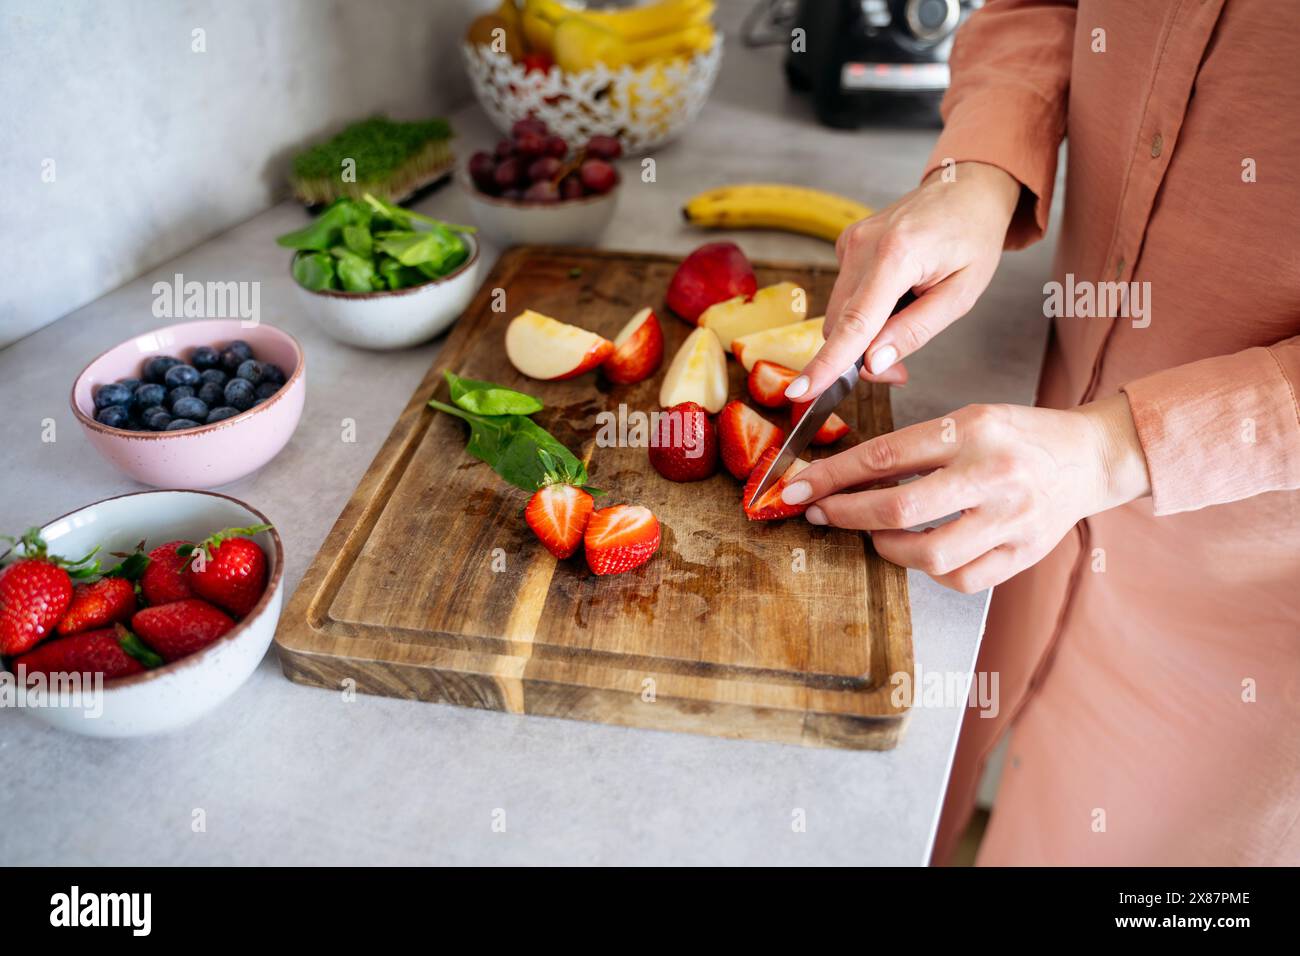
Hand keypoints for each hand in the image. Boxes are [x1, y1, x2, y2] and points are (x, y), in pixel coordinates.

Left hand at [780, 396, 1151, 591]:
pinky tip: (924, 551)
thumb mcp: (969, 420)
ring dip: (887, 548)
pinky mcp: (1023, 554)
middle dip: (847, 516)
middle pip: (899, 510)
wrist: (1091, 457)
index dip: (832, 477)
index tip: (798, 489)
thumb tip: (846, 477)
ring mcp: (1012, 520)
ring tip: (879, 535)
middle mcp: (994, 475)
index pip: (885, 457)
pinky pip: (959, 578)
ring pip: (928, 555)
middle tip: (823, 515)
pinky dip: (930, 570)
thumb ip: (915, 448)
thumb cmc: (1021, 436)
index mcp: (973, 430)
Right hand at [787, 162, 1020, 401]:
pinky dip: (864, 311)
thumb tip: (873, 363)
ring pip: (840, 313)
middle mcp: (862, 244)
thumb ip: (915, 330)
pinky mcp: (846, 244)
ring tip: (907, 323)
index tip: (802, 391)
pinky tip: (896, 297)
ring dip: (864, 336)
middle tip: (899, 373)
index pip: (855, 323)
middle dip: (862, 358)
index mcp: (897, 254)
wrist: (966, 188)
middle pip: (842, 324)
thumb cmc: (972, 237)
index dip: (828, 363)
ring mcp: (849, 242)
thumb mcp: (962, 294)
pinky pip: (845, 295)